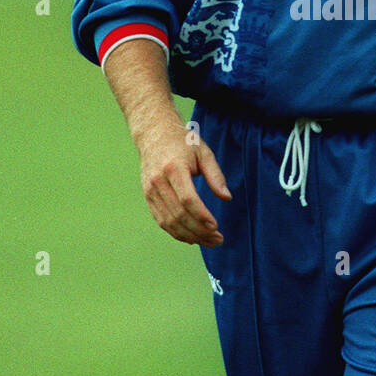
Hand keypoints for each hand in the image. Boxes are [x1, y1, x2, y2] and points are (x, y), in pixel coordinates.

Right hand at [137, 117, 230, 246]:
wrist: (154, 134)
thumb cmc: (183, 142)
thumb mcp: (204, 152)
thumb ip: (216, 175)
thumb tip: (227, 197)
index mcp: (173, 168)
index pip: (187, 199)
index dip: (201, 216)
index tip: (215, 227)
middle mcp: (158, 181)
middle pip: (178, 214)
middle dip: (199, 231)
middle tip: (218, 240)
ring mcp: (150, 190)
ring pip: (169, 222)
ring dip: (189, 236)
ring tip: (209, 242)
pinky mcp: (148, 197)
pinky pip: (161, 220)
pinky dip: (176, 233)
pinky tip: (192, 238)